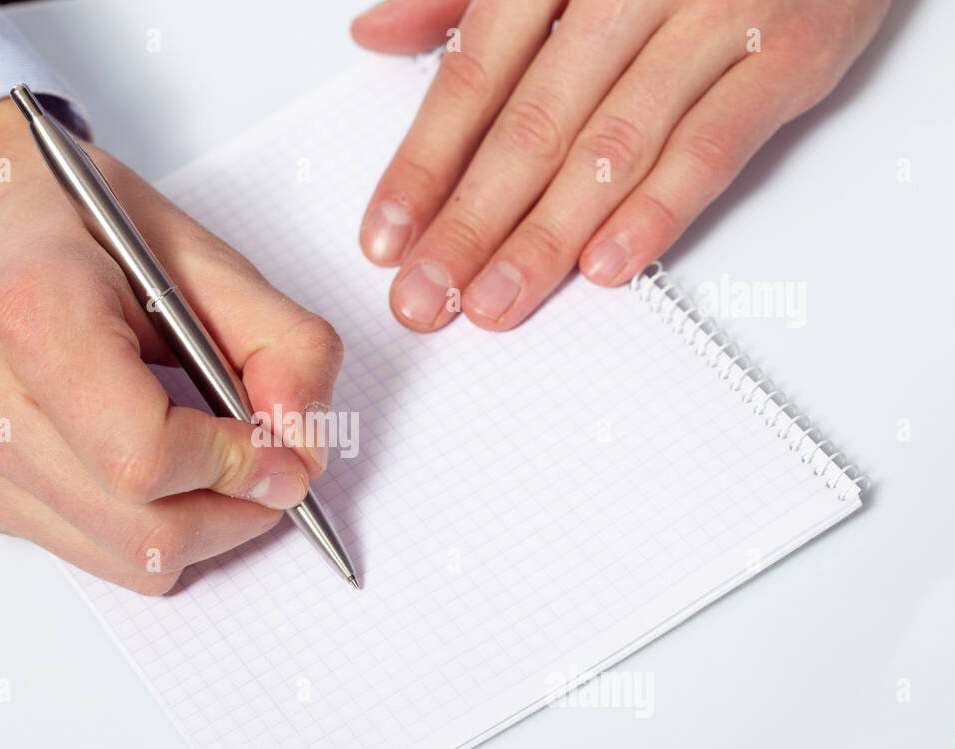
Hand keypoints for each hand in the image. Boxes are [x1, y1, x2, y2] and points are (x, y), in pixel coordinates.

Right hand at [0, 100, 342, 593]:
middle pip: (142, 531)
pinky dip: (152, 531)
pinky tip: (162, 472)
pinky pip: (96, 557)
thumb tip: (307, 448)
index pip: (144, 456)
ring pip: (127, 561)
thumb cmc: (74, 228)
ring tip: (222, 467)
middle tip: (274, 472)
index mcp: (34, 315)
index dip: (233, 466)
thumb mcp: (200, 255)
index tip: (280, 450)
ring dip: (202, 529)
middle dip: (235, 514)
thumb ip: (281, 344)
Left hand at [352, 0, 889, 330]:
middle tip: (428, 297)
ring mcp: (713, 17)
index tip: (387, 238)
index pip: (474, 74)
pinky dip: (657, 210)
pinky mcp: (788, 56)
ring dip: (547, 237)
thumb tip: (379, 33)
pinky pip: (712, 146)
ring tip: (496, 301)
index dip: (423, 164)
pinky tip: (604, 265)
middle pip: (532, 125)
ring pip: (612, 147)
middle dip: (470, 223)